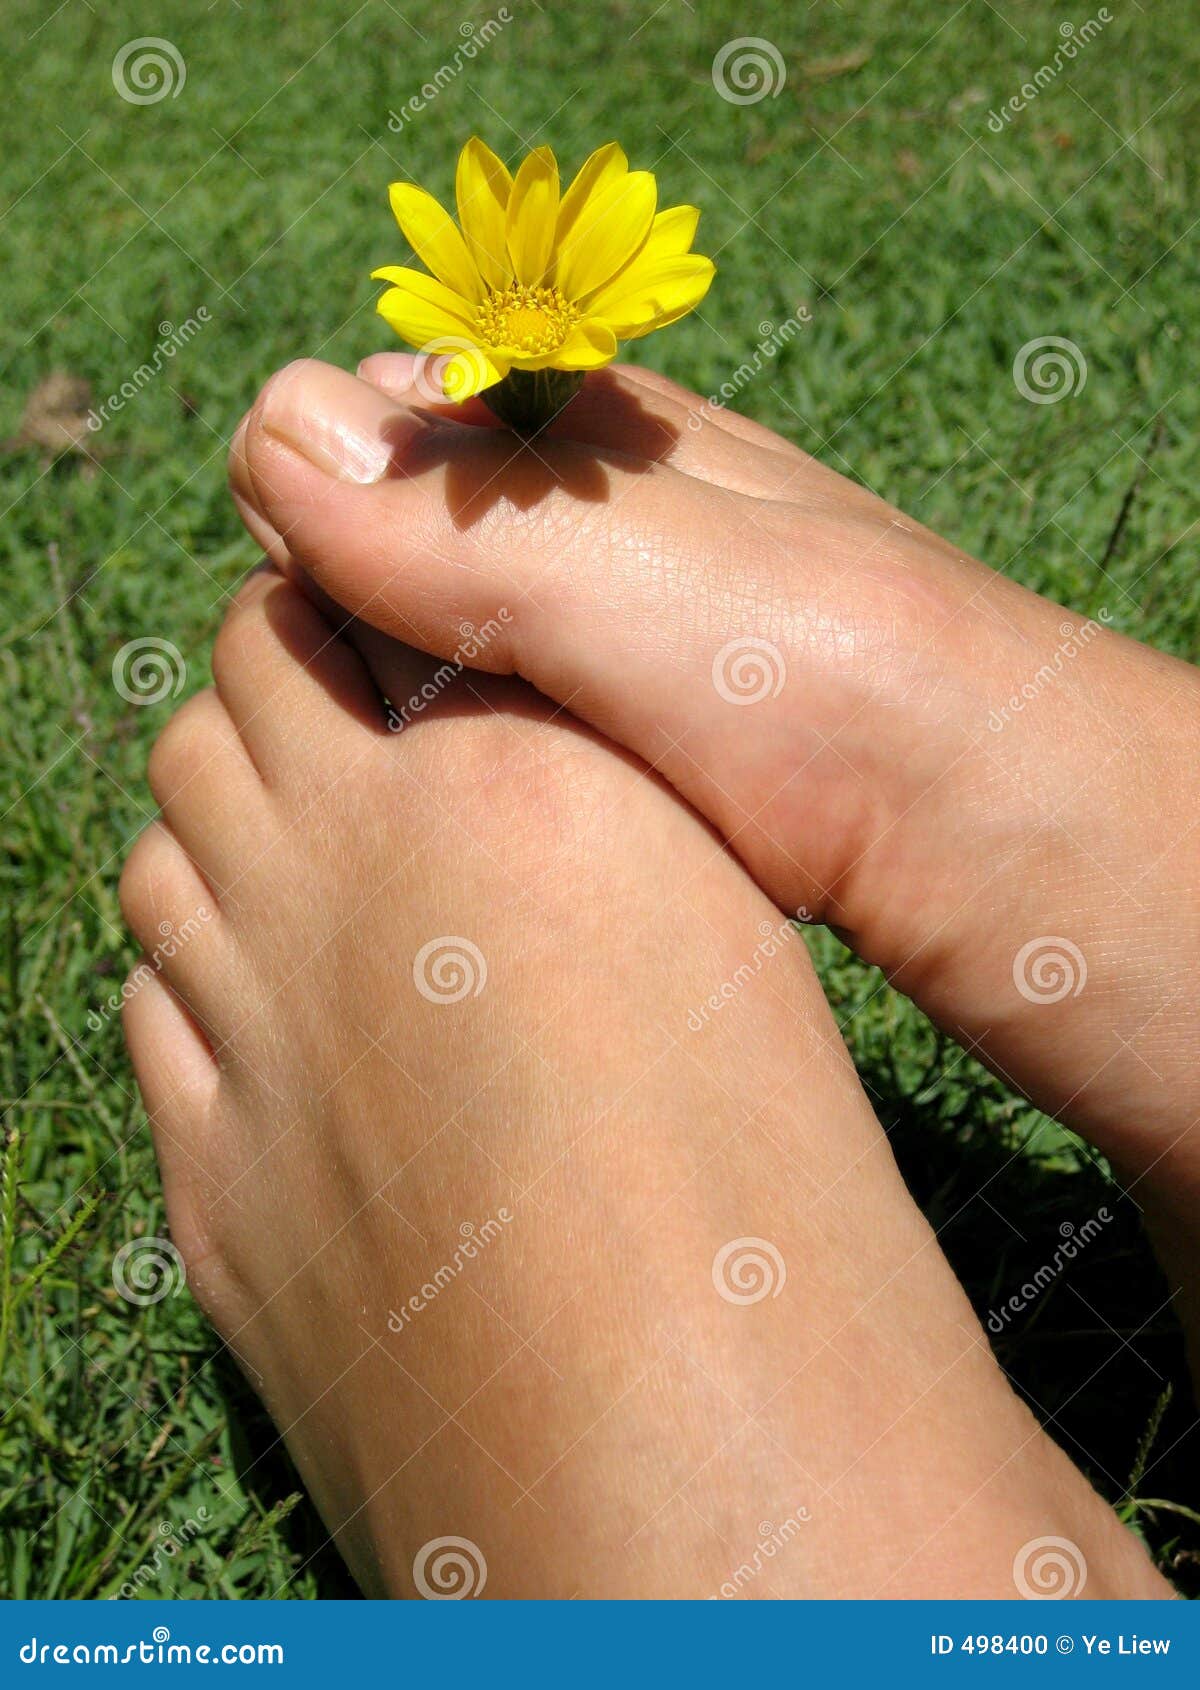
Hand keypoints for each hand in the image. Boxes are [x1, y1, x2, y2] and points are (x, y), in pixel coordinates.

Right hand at [228, 356, 1199, 1196]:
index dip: (323, 519)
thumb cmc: (823, 682)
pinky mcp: (622, 733)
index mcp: (582, 436)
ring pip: (434, 649)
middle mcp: (588, 521)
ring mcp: (605, 632)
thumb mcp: (627, 578)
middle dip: (357, 628)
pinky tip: (464, 816)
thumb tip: (268, 431)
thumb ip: (453, 516)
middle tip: (385, 724)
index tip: (328, 623)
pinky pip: (490, 727)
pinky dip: (456, 764)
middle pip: (392, 549)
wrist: (973, 831)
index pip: (373, 434)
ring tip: (422, 781)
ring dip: (403, 709)